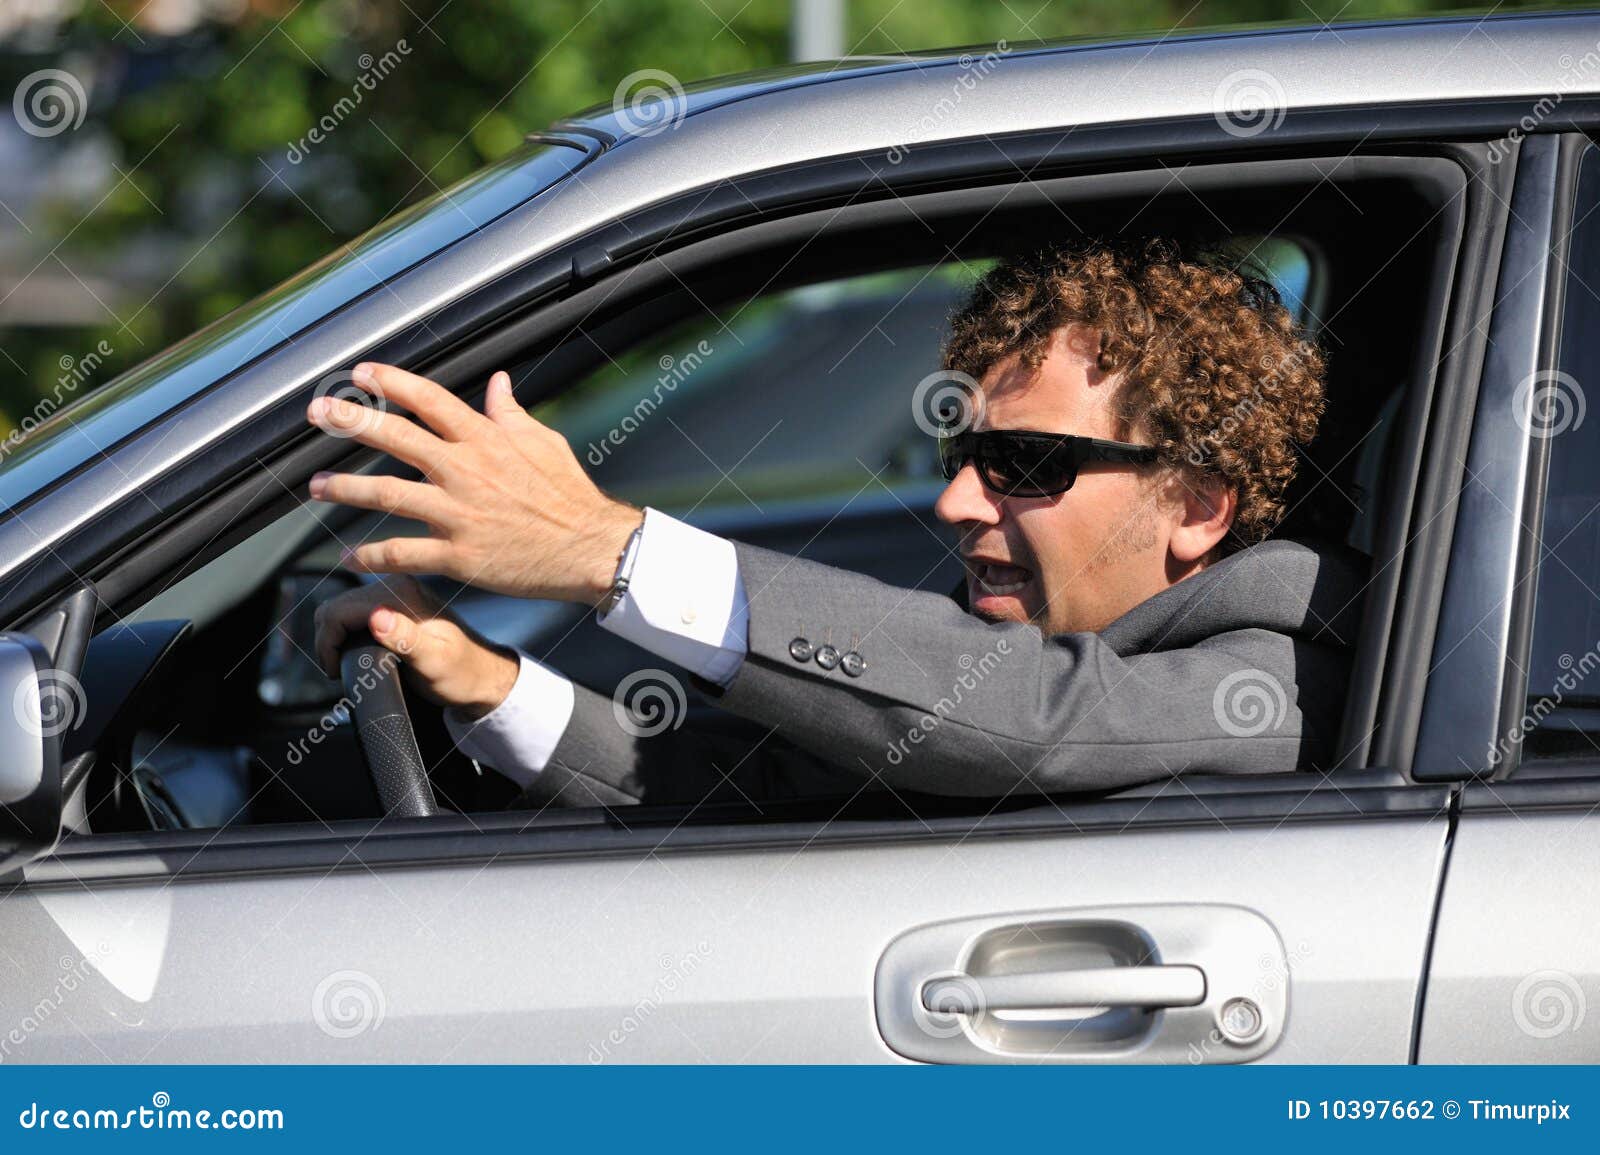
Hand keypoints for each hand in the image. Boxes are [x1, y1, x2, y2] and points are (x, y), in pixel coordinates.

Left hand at [305, 362, 642, 603]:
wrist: (591, 548)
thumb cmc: (571, 495)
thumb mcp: (546, 442)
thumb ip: (512, 414)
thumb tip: (499, 383)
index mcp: (487, 440)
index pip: (431, 400)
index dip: (392, 381)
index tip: (362, 371)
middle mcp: (467, 471)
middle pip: (397, 437)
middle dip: (352, 420)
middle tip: (318, 412)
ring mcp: (460, 514)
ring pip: (388, 494)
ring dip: (346, 488)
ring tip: (317, 486)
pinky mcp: (460, 555)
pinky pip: (404, 552)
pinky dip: (372, 556)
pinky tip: (349, 557)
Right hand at [312, 576, 518, 718]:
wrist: (480, 676)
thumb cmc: (461, 673)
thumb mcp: (434, 662)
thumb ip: (405, 639)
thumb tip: (376, 618)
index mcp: (403, 593)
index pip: (341, 609)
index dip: (328, 641)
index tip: (335, 668)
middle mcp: (397, 586)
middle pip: (335, 605)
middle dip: (328, 639)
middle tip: (337, 669)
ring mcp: (394, 593)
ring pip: (339, 608)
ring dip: (333, 636)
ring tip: (342, 662)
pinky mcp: (393, 605)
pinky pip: (352, 612)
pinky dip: (343, 632)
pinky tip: (352, 651)